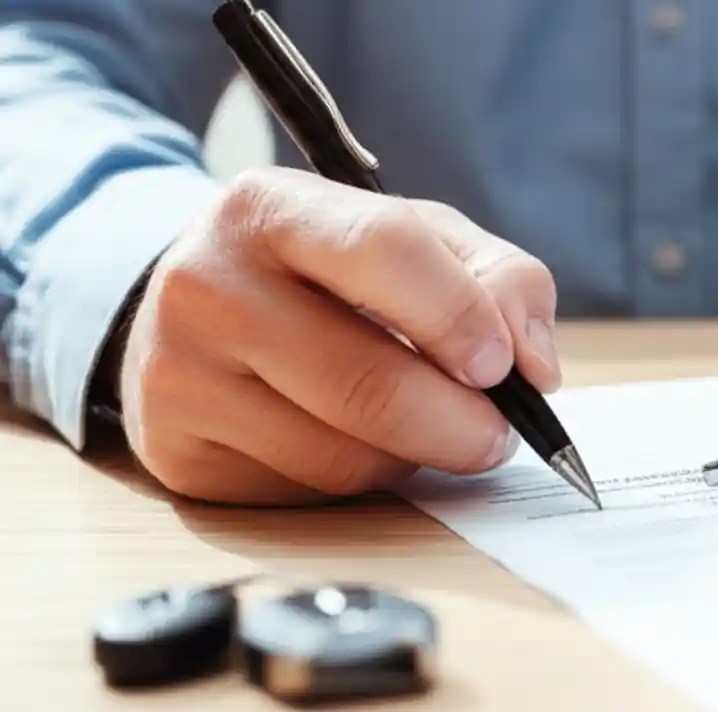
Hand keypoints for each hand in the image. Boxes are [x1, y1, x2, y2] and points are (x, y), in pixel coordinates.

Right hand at [118, 168, 560, 503]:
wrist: (205, 310)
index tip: (505, 368)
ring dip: (413, 457)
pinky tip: (353, 442)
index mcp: (272, 208)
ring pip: (343, 456)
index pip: (384, 252)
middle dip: (462, 424)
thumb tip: (535, 368)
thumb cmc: (334, 273)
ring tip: (421, 428)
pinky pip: (307, 494)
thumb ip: (499, 281)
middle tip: (498, 435)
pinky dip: (359, 482)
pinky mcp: (178, 453)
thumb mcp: (420, 242)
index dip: (460, 317)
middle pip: (367, 383)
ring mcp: (178, 375)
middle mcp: (207, 284)